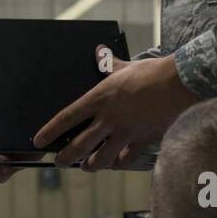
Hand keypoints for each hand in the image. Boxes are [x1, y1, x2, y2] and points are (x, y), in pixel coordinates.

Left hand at [34, 46, 198, 170]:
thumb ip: (108, 62)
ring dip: (90, 165)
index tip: (39, 141)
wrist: (178, 83)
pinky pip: (126, 160)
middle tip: (60, 162)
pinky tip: (115, 164)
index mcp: (99, 99)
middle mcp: (108, 119)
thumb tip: (99, 51)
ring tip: (86, 166)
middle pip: (79, 145)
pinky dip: (118, 164)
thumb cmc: (152, 72)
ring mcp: (125, 132)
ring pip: (100, 158)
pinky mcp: (142, 141)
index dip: (50, 132)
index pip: (67, 118)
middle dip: (66, 158)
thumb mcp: (125, 66)